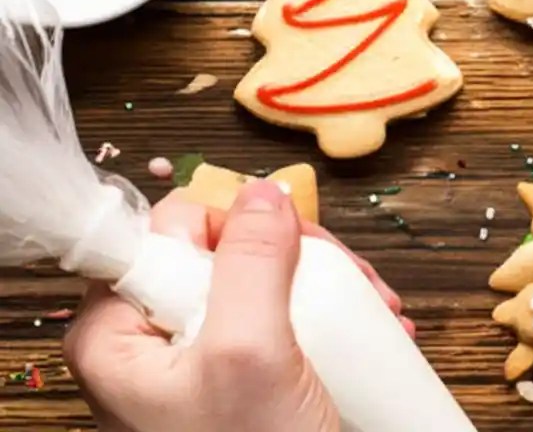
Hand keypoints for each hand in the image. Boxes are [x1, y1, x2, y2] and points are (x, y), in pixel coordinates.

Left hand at [64, 182, 412, 431]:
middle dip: (302, 257)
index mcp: (118, 333)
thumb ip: (249, 264)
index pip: (167, 228)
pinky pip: (288, 318)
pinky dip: (335, 315)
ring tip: (376, 309)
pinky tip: (373, 325)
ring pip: (267, 280)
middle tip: (349, 280)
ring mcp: (201, 363)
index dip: (236, 221)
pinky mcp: (244, 379)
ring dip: (331, 285)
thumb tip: (261, 191)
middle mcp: (153, 343)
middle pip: (228, 249)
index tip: (292, 244)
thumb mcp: (252, 353)